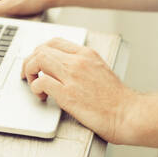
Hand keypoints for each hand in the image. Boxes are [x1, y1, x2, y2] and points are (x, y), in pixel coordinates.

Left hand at [20, 38, 135, 144]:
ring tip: (33, 84)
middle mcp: (78, 61)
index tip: (37, 61)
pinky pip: (41, 82)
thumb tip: (61, 67)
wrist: (128, 114)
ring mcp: (72, 77)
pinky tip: (42, 96)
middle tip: (29, 74)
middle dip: (30, 61)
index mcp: (87, 54)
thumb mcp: (100, 70)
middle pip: (42, 49)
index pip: (55, 42)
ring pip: (38, 60)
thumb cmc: (116, 99)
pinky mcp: (68, 94)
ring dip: (30, 72)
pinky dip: (36, 88)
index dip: (40, 51)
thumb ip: (82, 65)